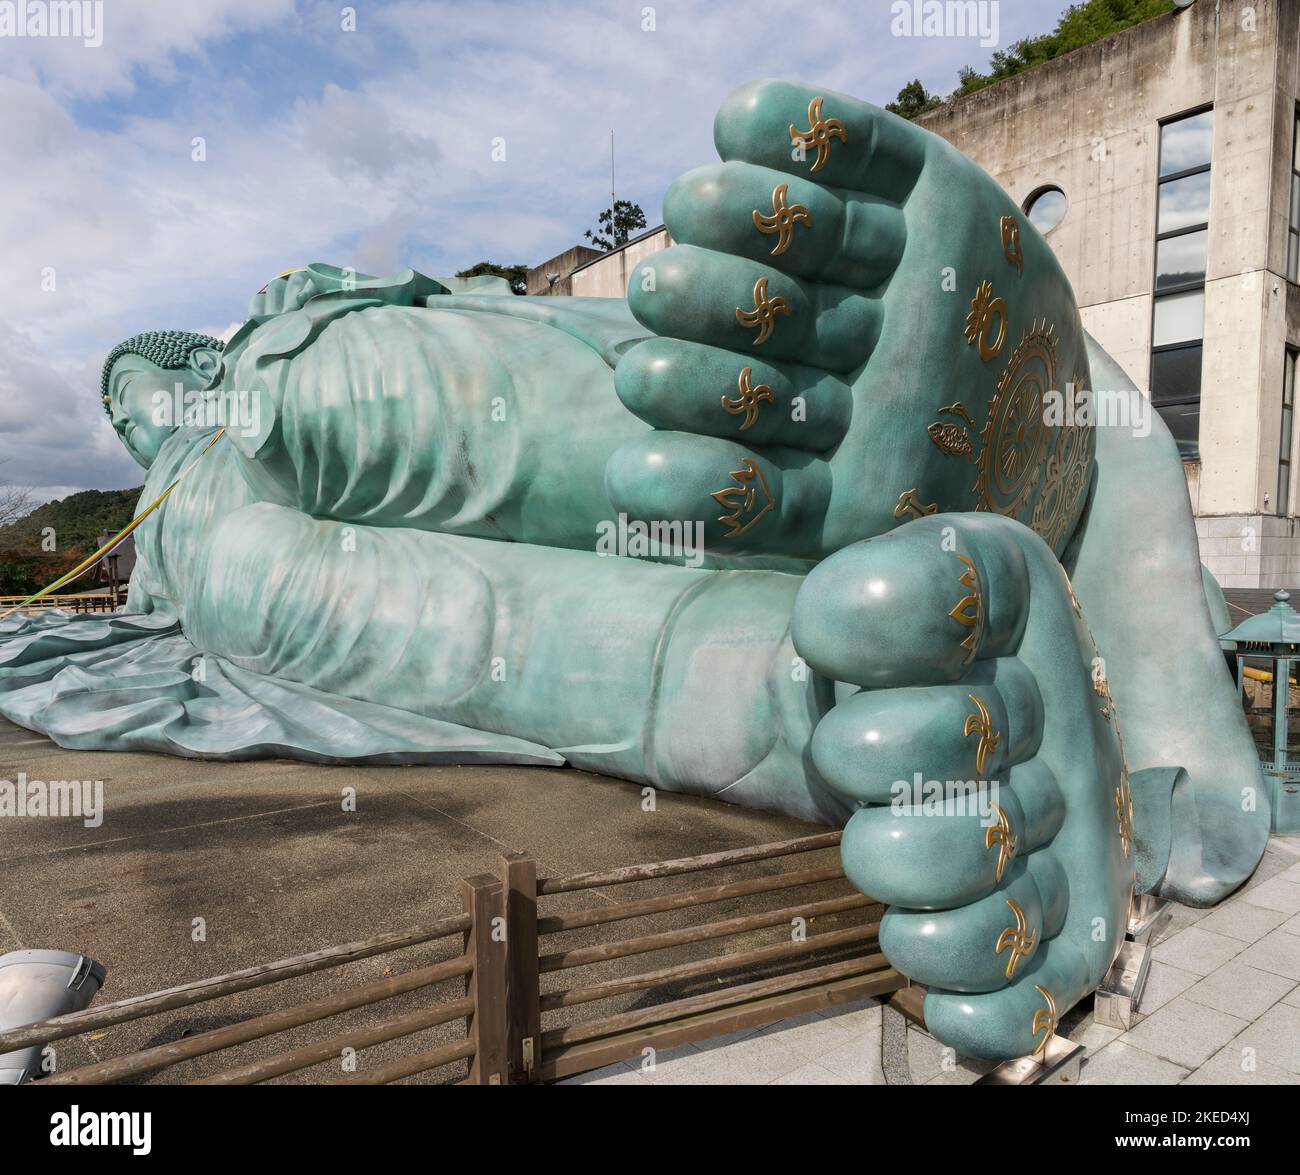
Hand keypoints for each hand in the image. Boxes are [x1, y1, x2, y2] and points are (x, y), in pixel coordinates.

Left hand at [609, 79, 1092, 562]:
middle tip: (655, 296)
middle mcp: (822, 369)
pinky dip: (805, 130)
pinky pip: (858, 154)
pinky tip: (747, 118)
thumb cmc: (999, 512)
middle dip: (703, 322)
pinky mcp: (914, 195)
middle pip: (750, 343)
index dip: (689, 479)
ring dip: (739, 220)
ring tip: (696, 203)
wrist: (1084, 427)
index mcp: (813, 471)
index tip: (636, 474)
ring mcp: (867, 281)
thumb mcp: (955, 575)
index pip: (739, 480)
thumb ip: (897, 601)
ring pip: (792, 249)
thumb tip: (823, 628)